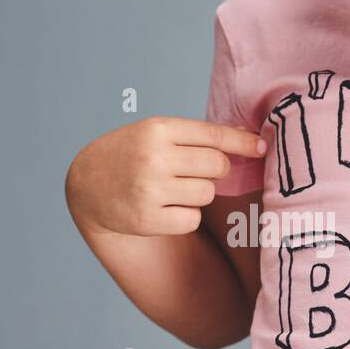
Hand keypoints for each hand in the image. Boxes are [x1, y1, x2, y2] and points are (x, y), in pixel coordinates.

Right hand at [65, 116, 265, 237]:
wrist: (87, 184)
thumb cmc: (132, 154)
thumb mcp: (155, 132)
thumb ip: (195, 136)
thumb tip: (250, 142)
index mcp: (158, 129)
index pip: (213, 135)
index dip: (242, 143)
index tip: (262, 147)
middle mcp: (154, 157)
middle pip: (217, 166)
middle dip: (216, 170)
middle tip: (196, 171)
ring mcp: (150, 190)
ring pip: (206, 194)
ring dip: (198, 194)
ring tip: (172, 189)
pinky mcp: (148, 219)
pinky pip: (192, 219)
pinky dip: (185, 216)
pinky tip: (165, 208)